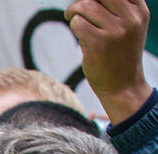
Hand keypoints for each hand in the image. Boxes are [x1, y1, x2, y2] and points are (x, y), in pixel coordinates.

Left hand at [67, 0, 152, 123]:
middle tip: (76, 9)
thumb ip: (116, 9)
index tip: (91, 1)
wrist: (123, 85)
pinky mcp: (100, 43)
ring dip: (73, 10)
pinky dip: (74, 24)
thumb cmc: (120, 54)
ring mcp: (116, 31)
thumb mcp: (128, 26)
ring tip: (72, 17)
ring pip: (86, 6)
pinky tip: (78, 32)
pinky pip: (78, 23)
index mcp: (140, 11)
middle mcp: (131, 18)